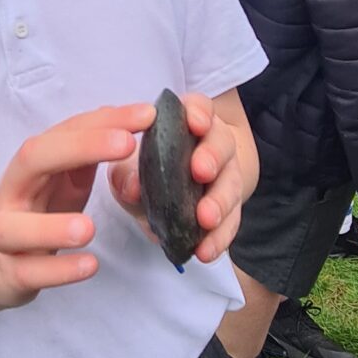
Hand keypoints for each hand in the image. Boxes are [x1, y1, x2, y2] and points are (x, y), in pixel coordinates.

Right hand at [0, 102, 155, 309]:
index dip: (104, 121)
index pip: (65, 132)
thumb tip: (123, 120)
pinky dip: (59, 270)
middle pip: (33, 159)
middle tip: (126, 144)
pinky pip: (29, 272)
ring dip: (53, 227)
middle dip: (79, 147)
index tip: (146, 114)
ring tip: (89, 228)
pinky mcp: (10, 273)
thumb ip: (87, 154)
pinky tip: (89, 265)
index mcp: (31, 165)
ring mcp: (6, 235)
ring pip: (15, 228)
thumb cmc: (34, 214)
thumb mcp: (62, 180)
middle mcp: (13, 192)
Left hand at [108, 92, 244, 262]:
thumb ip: (126, 174)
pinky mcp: (230, 210)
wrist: (176, 192)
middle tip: (200, 171)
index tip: (195, 123)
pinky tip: (205, 251)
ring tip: (205, 218)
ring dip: (219, 202)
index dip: (199, 113)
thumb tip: (130, 186)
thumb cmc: (150, 169)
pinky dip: (219, 238)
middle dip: (212, 157)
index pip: (200, 107)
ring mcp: (227, 177)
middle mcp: (214, 144)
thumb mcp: (129, 167)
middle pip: (222, 144)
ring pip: (231, 184)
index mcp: (189, 123)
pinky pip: (230, 223)